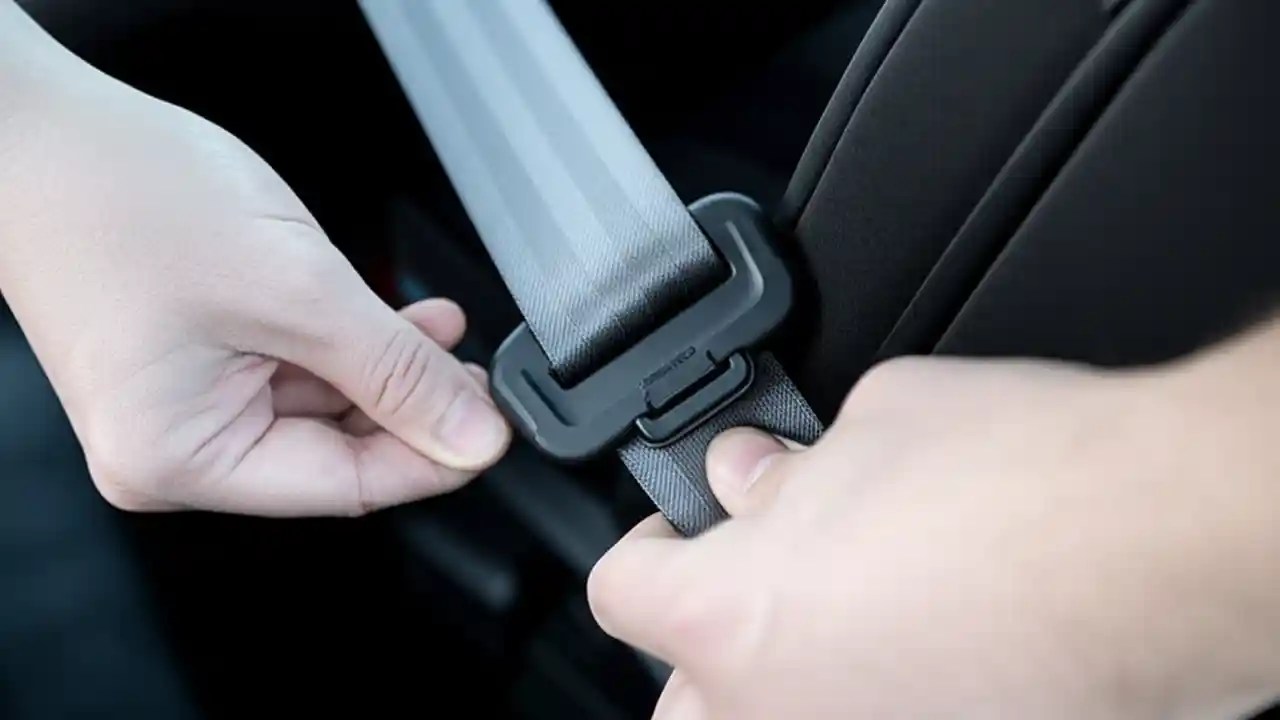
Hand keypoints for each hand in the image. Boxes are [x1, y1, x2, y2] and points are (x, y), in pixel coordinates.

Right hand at [0, 7, 510, 515]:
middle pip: (333, 450)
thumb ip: (395, 373)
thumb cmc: (122, 196)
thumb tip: (470, 436)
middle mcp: (170, 447)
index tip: (493, 428)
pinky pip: (288, 369)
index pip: (343, 488)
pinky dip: (345, 345)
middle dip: (411, 405)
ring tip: (441, 327)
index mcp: (178, 458)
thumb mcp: (297, 292)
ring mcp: (176, 404)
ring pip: (319, 405)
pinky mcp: (187, 362)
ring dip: (385, 367)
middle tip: (476, 372)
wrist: (41, 128)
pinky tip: (394, 317)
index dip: (433, 457)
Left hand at [589, 336, 1279, 718]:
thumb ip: (789, 470)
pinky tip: (928, 645)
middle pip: (681, 700)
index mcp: (733, 618)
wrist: (1166, 543)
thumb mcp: (877, 423)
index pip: (624, 592)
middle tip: (761, 584)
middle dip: (707, 641)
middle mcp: (780, 713)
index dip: (652, 545)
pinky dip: (876, 696)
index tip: (686, 527)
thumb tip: (754, 477)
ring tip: (852, 613)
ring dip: (791, 678)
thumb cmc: (1034, 484)